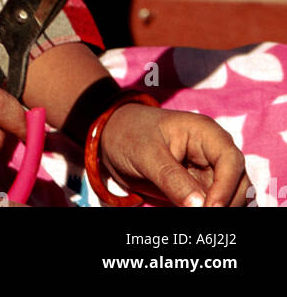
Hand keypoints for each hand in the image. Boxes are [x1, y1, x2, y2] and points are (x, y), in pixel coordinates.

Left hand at [99, 103, 251, 207]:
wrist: (113, 138)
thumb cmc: (130, 134)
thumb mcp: (146, 154)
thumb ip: (172, 178)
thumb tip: (199, 206)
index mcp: (204, 132)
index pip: (230, 160)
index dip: (226, 187)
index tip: (210, 209)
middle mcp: (212, 151)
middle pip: (238, 182)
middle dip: (226, 203)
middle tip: (202, 218)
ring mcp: (208, 171)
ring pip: (230, 197)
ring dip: (219, 209)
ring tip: (196, 219)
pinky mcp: (200, 188)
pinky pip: (213, 204)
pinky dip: (209, 211)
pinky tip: (194, 216)